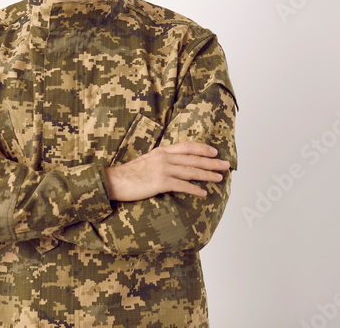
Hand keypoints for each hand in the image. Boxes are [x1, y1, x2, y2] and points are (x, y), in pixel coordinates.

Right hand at [104, 142, 229, 201]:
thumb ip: (161, 160)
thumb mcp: (147, 161)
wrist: (114, 181)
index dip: (202, 149)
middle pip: (193, 159)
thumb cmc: (129, 174)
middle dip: (212, 162)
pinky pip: (182, 186)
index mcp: (162, 151)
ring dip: (207, 175)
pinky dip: (194, 189)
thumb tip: (174, 165)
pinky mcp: (160, 182)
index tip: (214, 152)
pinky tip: (203, 193)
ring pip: (191, 171)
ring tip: (219, 178)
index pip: (187, 147)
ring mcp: (163, 169)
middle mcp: (164, 157)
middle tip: (226, 165)